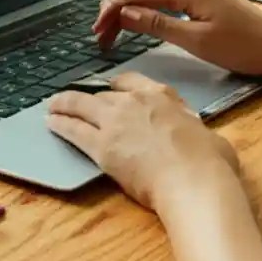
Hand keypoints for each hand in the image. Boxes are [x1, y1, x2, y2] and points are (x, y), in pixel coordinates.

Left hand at [47, 71, 239, 210]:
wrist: (193, 180)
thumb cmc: (210, 161)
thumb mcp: (208, 135)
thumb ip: (193, 131)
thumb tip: (199, 139)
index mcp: (162, 96)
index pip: (131, 81)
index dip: (117, 86)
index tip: (110, 89)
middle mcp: (134, 102)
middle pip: (103, 94)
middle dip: (88, 97)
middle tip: (76, 100)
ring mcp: (115, 122)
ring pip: (81, 105)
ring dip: (64, 104)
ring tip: (52, 106)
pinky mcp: (101, 147)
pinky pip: (74, 130)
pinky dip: (60, 124)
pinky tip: (51, 123)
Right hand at [94, 0, 261, 77]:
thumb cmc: (243, 48)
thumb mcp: (196, 41)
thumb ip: (157, 24)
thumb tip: (124, 13)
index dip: (111, 9)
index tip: (97, 31)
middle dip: (116, 10)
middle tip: (101, 37)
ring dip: (130, 11)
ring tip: (113, 34)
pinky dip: (147, 10)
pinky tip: (138, 24)